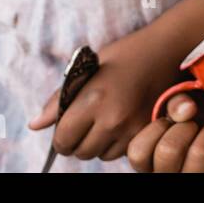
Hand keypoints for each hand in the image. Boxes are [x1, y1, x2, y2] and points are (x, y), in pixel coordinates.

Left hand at [28, 26, 185, 163]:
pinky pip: (124, 151)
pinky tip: (122, 122)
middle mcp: (112, 118)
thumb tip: (35, 125)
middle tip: (85, 124)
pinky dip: (119, 143)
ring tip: (106, 120)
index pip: (63, 139)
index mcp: (92, 99)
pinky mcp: (148, 131)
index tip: (66, 128)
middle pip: (82, 152)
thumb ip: (59, 99)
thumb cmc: (126, 53)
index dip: (60, 136)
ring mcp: (133, 127)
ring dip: (99, 144)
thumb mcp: (88, 69)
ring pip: (103, 155)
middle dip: (78, 142)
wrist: (168, 47)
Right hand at [126, 91, 203, 171]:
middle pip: (168, 150)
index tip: (170, 119)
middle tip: (194, 123)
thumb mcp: (181, 108)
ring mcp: (192, 182)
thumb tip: (187, 109)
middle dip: (186, 127)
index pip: (138, 152)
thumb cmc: (197, 120)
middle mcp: (167, 177)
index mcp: (150, 163)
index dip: (156, 128)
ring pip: (199, 154)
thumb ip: (176, 103)